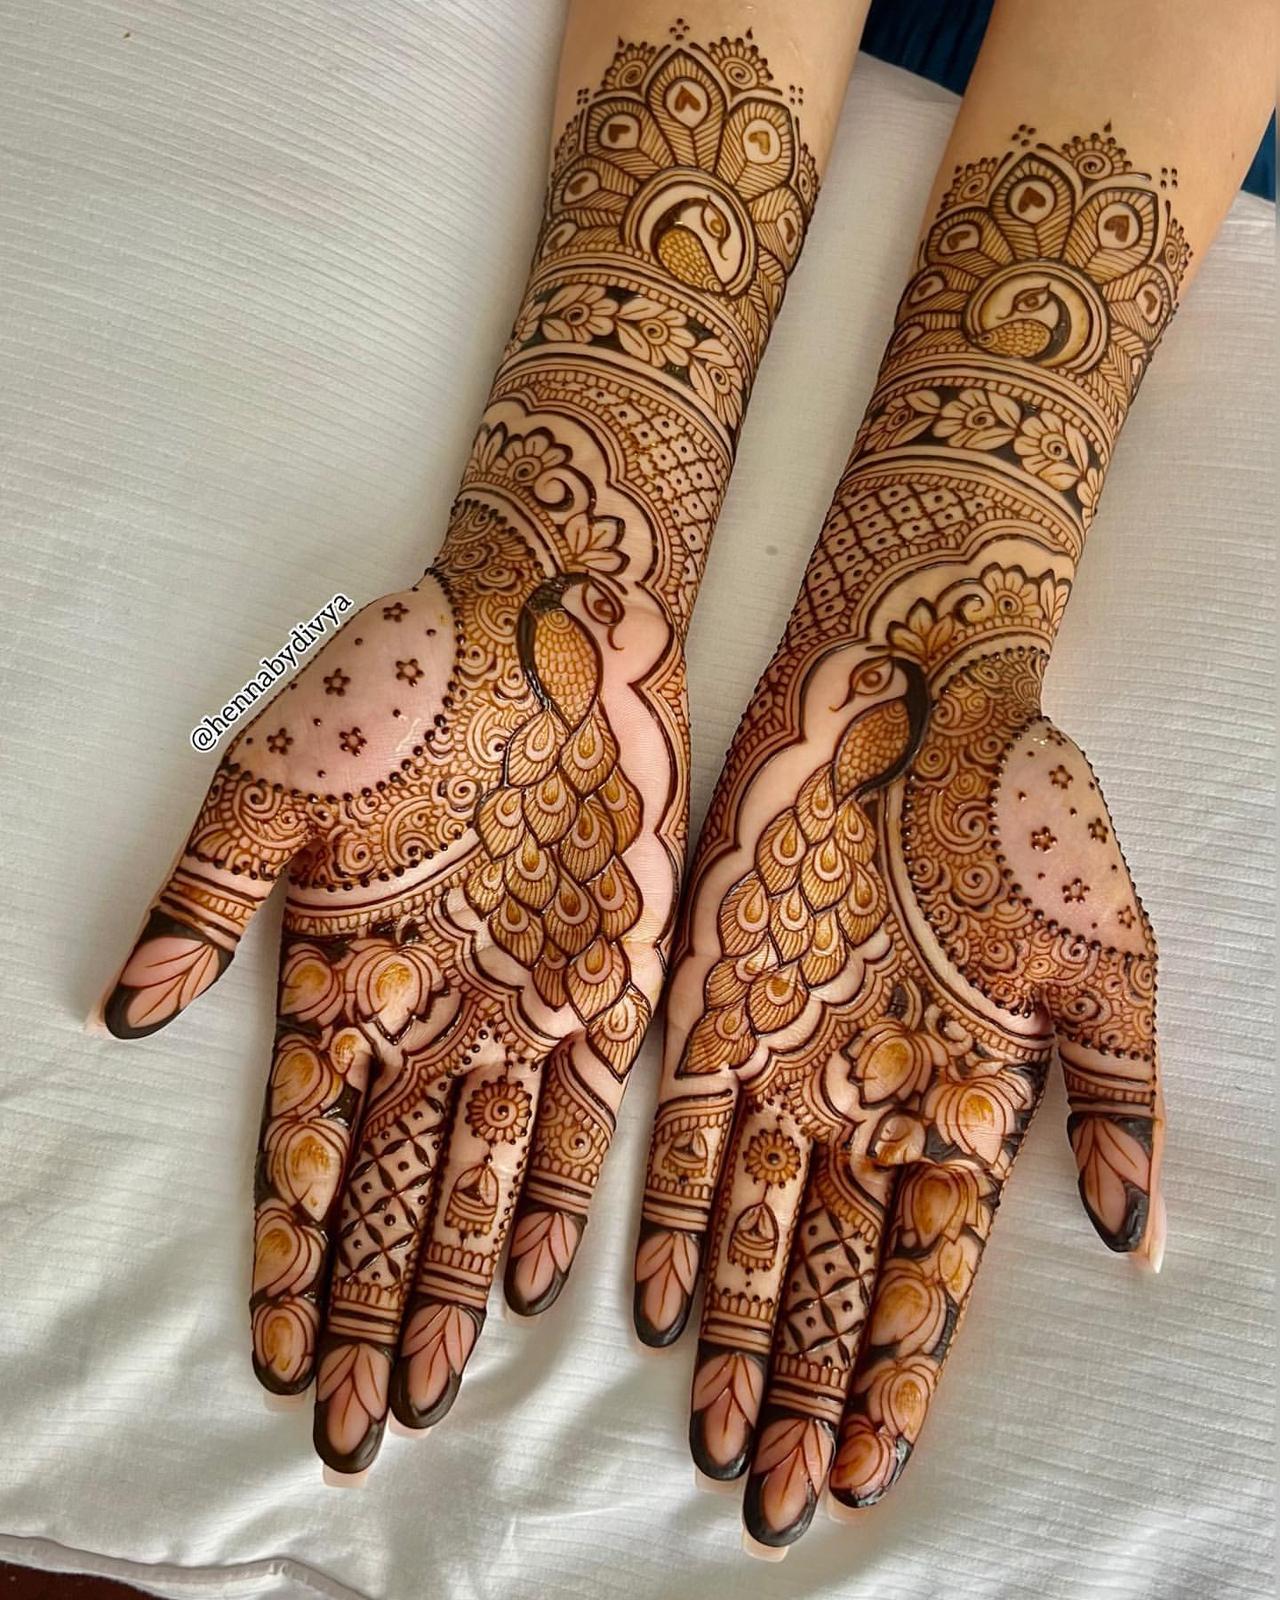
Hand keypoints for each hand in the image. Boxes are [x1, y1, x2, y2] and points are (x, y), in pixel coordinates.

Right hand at [103, 456, 681, 1472]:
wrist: (544, 624)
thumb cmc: (392, 690)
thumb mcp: (275, 785)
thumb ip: (211, 902)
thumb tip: (120, 1013)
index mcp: (338, 976)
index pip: (304, 1145)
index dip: (288, 1251)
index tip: (275, 1350)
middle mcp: (427, 1015)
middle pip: (390, 1191)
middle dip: (366, 1305)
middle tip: (350, 1424)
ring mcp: (519, 1005)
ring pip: (479, 1174)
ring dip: (451, 1280)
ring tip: (427, 1386)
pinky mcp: (608, 981)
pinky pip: (583, 1107)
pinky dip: (559, 1189)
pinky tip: (537, 1278)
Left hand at [635, 566, 1163, 1546]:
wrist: (916, 694)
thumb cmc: (1022, 815)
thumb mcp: (1098, 956)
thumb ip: (1117, 1096)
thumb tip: (1142, 1240)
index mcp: (966, 1106)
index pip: (933, 1275)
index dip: (903, 1377)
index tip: (870, 1472)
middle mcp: (866, 1106)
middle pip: (836, 1279)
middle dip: (808, 1391)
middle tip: (776, 1503)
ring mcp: (786, 1063)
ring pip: (756, 1229)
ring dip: (738, 1335)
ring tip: (718, 1438)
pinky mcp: (711, 1006)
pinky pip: (686, 1133)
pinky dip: (676, 1216)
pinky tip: (662, 1301)